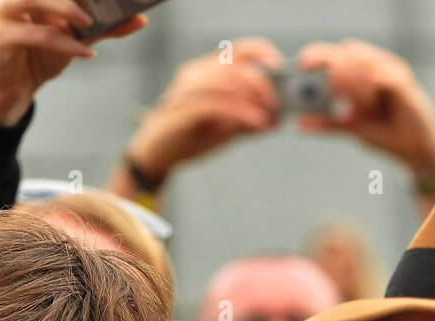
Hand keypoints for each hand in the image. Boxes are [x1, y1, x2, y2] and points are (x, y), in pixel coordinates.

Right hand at [0, 0, 148, 126]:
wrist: (12, 92)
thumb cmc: (39, 58)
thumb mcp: (77, 39)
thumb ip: (104, 27)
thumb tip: (140, 19)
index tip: (103, 0)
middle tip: (99, 5)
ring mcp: (0, 12)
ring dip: (65, 7)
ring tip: (89, 24)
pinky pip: (37, 36)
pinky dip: (64, 44)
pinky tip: (85, 53)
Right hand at [114, 37, 282, 192]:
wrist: (155, 155)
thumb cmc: (188, 137)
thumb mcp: (223, 128)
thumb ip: (246, 120)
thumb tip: (275, 119)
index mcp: (204, 71)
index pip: (236, 51)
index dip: (260, 53)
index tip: (278, 67)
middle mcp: (194, 75)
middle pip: (235, 66)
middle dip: (262, 83)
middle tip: (276, 103)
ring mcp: (186, 91)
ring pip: (227, 82)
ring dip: (253, 99)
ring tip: (267, 116)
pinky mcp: (183, 110)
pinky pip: (217, 105)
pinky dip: (242, 113)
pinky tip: (256, 123)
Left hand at [296, 38, 434, 175]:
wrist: (417, 150)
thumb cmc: (387, 134)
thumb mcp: (353, 128)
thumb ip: (329, 123)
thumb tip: (299, 122)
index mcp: (363, 76)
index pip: (341, 57)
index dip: (321, 56)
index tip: (302, 63)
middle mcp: (378, 69)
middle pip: (351, 54)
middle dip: (329, 61)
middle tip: (310, 66)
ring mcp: (391, 74)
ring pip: (364, 63)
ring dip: (346, 74)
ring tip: (332, 85)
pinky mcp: (404, 85)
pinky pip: (381, 79)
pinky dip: (367, 87)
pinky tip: (357, 100)